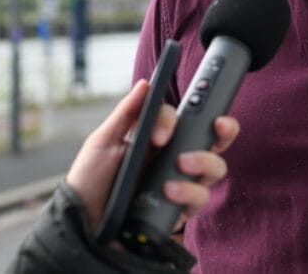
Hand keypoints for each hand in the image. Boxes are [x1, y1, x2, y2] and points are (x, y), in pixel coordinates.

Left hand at [65, 79, 239, 231]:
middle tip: (216, 127)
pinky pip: (200, 199)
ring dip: (203, 162)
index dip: (196, 109)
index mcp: (158, 140)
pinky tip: (168, 192)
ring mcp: (179, 185)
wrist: (82, 224)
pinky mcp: (179, 211)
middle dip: (225, 130)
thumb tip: (146, 83)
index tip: (194, 105)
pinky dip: (188, 193)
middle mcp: (174, 160)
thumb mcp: (104, 142)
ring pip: (215, 169)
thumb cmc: (89, 182)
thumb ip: (127, 113)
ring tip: (179, 164)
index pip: (187, 118)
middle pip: (213, 141)